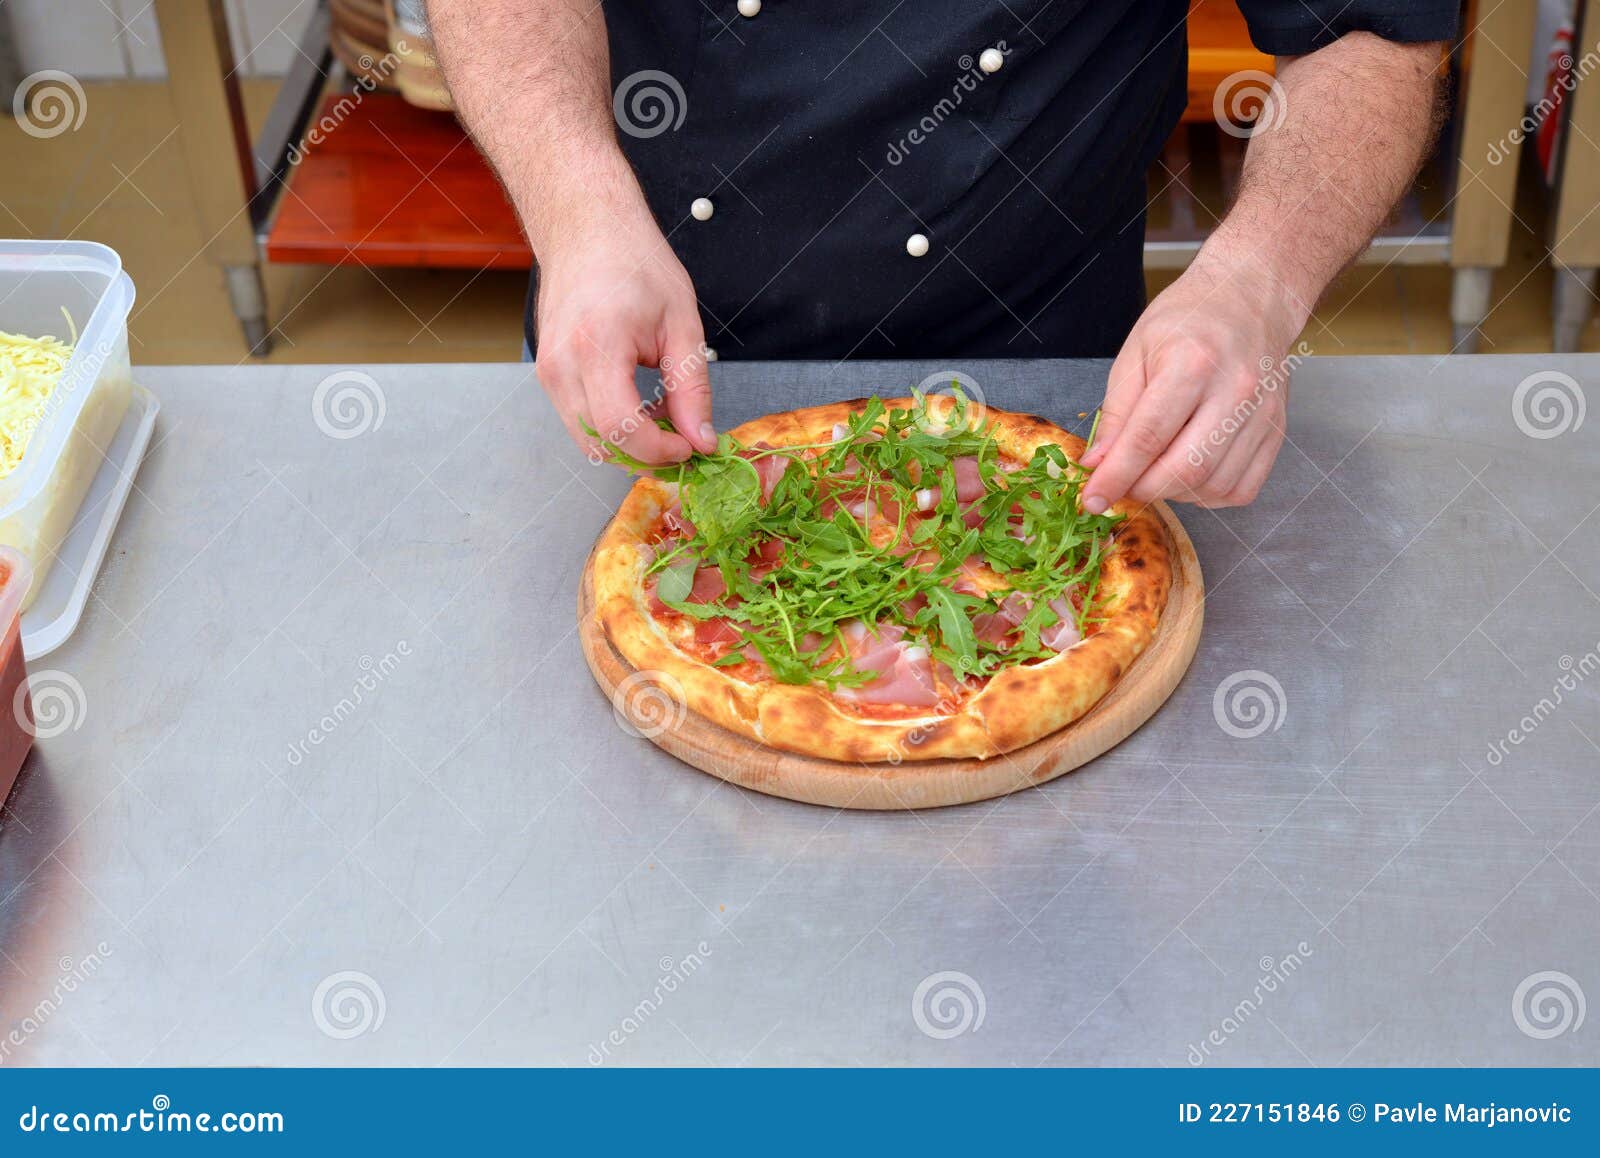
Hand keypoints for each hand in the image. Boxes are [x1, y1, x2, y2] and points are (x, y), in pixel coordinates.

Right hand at [533, 200, 716, 464]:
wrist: (586, 228)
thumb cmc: (634, 263)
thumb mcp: (681, 324)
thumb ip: (692, 390)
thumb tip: (701, 441)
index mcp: (597, 345)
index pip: (620, 429)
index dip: (658, 451)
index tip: (689, 446)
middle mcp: (562, 364)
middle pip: (600, 445)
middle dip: (646, 455)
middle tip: (683, 437)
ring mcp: (548, 372)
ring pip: (588, 440)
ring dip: (630, 443)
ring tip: (663, 413)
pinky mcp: (547, 375)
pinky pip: (579, 421)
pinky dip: (612, 427)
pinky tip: (640, 403)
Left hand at [1079, 252, 1307, 509]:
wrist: (1250, 298)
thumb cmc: (1188, 319)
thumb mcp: (1136, 353)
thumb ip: (1116, 412)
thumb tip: (1098, 465)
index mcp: (1193, 364)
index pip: (1148, 438)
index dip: (1116, 477)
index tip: (1092, 500)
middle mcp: (1235, 392)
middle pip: (1185, 471)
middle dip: (1144, 490)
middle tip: (1122, 486)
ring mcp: (1262, 415)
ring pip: (1214, 486)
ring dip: (1174, 494)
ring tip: (1154, 472)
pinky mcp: (1277, 432)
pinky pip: (1241, 489)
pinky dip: (1207, 495)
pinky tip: (1188, 475)